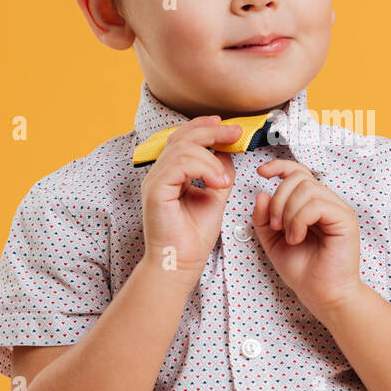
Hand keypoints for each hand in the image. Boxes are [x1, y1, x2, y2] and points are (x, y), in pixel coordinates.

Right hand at [140, 116, 240, 285]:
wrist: (182, 263)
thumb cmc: (194, 236)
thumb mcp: (214, 197)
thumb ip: (218, 173)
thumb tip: (226, 152)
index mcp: (170, 173)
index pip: (183, 138)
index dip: (205, 127)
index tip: (229, 127)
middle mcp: (159, 173)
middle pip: (181, 136)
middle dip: (212, 131)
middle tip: (235, 133)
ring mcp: (154, 180)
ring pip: (182, 148)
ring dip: (211, 158)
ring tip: (224, 180)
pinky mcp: (155, 191)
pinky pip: (179, 165)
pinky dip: (203, 168)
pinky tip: (217, 183)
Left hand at [252, 158, 363, 316]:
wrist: (322, 295)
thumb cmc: (303, 271)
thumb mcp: (272, 241)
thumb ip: (264, 218)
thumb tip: (262, 193)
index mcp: (311, 204)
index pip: (298, 172)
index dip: (279, 166)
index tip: (261, 173)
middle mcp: (327, 202)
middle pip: (299, 178)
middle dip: (279, 199)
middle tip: (275, 226)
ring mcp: (338, 209)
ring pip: (307, 188)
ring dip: (289, 212)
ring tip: (289, 235)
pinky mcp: (345, 219)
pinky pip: (317, 204)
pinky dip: (300, 220)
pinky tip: (297, 237)